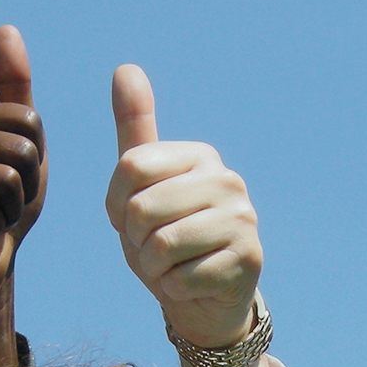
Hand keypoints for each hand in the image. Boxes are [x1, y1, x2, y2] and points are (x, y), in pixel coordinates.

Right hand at [0, 25, 45, 295]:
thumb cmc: (2, 200)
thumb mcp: (21, 145)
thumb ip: (15, 93)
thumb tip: (5, 30)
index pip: (30, 122)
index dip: (37, 158)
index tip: (15, 175)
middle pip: (21, 149)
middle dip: (26, 187)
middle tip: (2, 200)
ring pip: (6, 179)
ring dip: (11, 208)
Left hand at [105, 67, 262, 349]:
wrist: (203, 298)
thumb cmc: (165, 239)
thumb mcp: (139, 186)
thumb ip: (134, 128)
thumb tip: (125, 68)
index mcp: (199, 155)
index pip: (130, 167)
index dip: (117, 205)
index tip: (134, 219)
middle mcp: (227, 179)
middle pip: (142, 207)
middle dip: (136, 239)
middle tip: (156, 248)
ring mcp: (243, 218)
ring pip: (162, 244)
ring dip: (154, 266)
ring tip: (173, 265)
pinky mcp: (249, 258)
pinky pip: (182, 276)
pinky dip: (175, 288)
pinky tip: (192, 282)